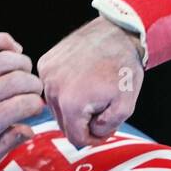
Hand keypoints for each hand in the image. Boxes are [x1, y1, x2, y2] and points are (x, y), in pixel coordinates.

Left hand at [0, 32, 43, 164]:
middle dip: (35, 86)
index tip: (34, 109)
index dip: (37, 106)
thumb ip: (10, 144)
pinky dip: (5, 41)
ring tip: (23, 74)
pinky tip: (14, 50)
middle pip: (22, 80)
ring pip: (8, 59)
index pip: (27, 104)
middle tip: (32, 92)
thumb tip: (29, 130)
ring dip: (24, 66)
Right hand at [37, 17, 144, 145]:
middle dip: (84, 122)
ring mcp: (46, 76)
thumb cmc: (123, 68)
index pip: (76, 139)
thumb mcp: (125, 106)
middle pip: (64, 125)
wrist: (117, 32)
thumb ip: (106, 129)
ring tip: (92, 91)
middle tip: (102, 107)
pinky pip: (52, 89)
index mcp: (70, 104)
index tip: (106, 125)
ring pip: (56, 108)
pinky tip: (81, 79)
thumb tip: (89, 133)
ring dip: (73, 106)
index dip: (94, 138)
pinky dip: (65, 89)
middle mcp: (51, 91)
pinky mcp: (45, 64)